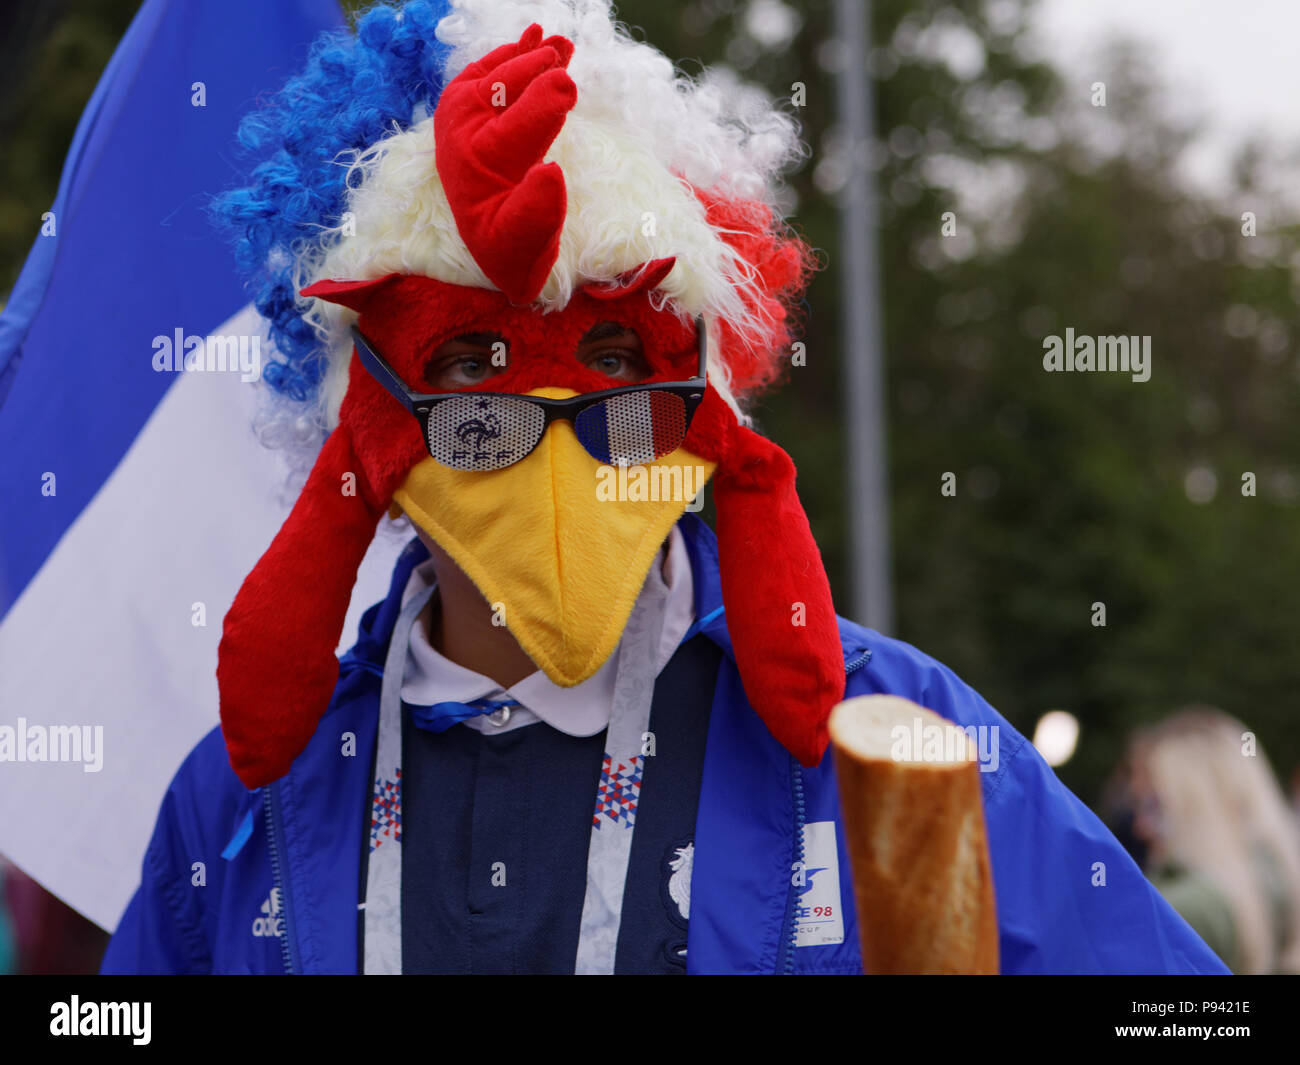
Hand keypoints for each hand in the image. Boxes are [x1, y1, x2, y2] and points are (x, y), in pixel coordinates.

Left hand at [434, 23, 577, 303]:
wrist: (494, 247)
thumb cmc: (515, 247)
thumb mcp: (526, 242)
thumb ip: (537, 212)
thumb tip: (551, 172)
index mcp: (479, 169)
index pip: (512, 129)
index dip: (541, 104)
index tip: (568, 85)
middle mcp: (461, 138)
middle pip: (499, 92)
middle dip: (533, 68)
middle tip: (564, 51)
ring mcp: (459, 122)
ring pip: (493, 77)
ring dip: (525, 56)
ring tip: (558, 42)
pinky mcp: (464, 113)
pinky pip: (485, 75)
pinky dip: (510, 57)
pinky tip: (531, 40)